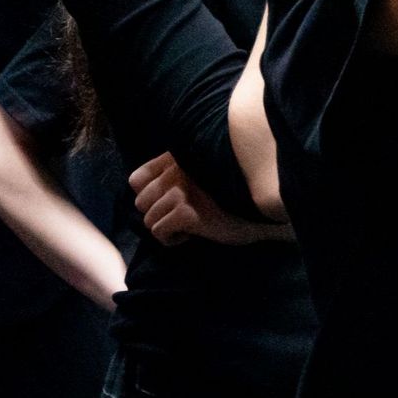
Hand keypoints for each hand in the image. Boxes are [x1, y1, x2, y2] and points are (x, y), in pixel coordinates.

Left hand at [127, 152, 292, 245]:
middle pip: (141, 202)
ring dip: (167, 228)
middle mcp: (176, 170)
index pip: (137, 179)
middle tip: (182, 218)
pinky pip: (159, 232)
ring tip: (191, 226)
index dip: (148, 196)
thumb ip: (177, 175)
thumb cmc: (233, 192)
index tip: (168, 204)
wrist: (261, 207)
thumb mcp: (202, 172)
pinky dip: (172, 239)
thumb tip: (147, 198)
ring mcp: (181, 190)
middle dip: (158, 214)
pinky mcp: (187, 212)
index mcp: (177, 158)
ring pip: (149, 220)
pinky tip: (193, 234)